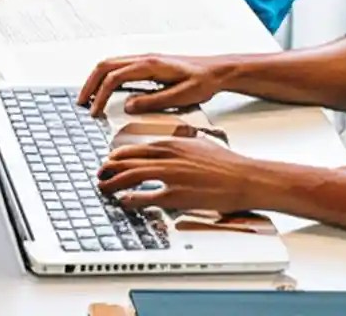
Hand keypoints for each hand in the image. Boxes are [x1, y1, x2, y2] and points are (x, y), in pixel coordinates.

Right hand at [79, 54, 231, 116]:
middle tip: (82, 104)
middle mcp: (144, 58)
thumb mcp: (182, 96)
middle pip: (105, 65)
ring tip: (90, 98)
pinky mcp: (147, 64)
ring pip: (110, 64)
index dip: (102, 96)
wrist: (217, 71)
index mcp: (150, 65)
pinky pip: (119, 66)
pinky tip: (106, 90)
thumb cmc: (204, 82)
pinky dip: (107, 77)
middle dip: (90, 84)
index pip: (115, 78)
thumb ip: (154, 101)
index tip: (96, 112)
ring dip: (96, 80)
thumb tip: (128, 106)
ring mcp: (145, 59)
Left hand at [98, 137, 261, 212]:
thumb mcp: (199, 144)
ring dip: (112, 183)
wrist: (245, 178)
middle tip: (100, 175)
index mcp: (171, 143)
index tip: (110, 162)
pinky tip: (124, 202)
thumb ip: (179, 145)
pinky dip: (130, 200)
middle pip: (126, 160)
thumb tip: (166, 148)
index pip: (134, 148)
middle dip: (108, 169)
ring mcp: (170, 175)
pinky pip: (145, 197)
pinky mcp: (176, 194)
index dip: (117, 156)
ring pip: (130, 176)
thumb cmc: (226, 164)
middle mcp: (167, 156)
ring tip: (104, 188)